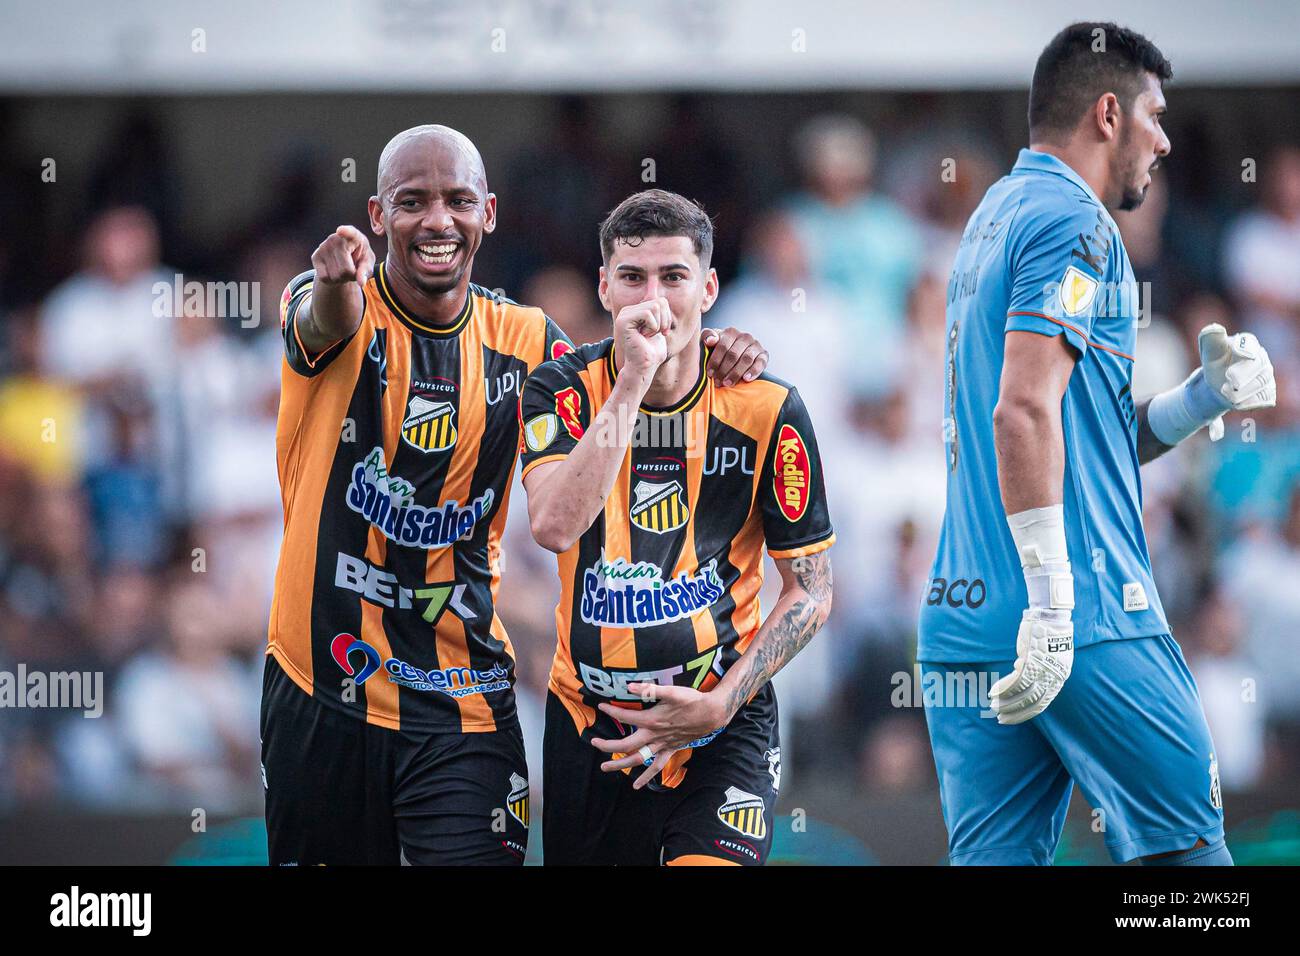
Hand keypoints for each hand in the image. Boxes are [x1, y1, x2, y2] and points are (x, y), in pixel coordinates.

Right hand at [312, 225, 374, 287]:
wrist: (345, 259)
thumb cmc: (360, 259)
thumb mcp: (367, 264)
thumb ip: (365, 272)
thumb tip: (361, 283)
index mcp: (354, 236)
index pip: (350, 233)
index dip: (345, 232)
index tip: (340, 231)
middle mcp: (336, 238)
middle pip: (346, 270)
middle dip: (351, 276)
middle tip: (352, 269)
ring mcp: (324, 246)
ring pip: (335, 276)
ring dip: (341, 279)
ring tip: (344, 270)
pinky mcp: (315, 256)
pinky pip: (324, 278)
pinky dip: (331, 281)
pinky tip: (334, 272)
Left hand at [592, 683, 728, 788]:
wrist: (711, 714)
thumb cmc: (692, 700)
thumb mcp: (672, 691)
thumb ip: (650, 689)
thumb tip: (630, 686)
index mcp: (652, 720)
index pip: (625, 718)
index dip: (612, 712)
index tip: (601, 707)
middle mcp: (654, 736)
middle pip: (626, 745)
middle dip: (608, 745)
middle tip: (594, 742)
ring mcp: (662, 745)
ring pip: (638, 759)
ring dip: (620, 764)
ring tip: (605, 767)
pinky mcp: (670, 750)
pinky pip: (656, 767)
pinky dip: (646, 777)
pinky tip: (637, 785)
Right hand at [614, 298, 670, 382]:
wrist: (644, 367)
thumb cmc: (652, 351)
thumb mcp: (659, 327)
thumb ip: (660, 313)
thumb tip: (662, 299)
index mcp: (635, 310)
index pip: (661, 301)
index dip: (667, 317)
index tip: (662, 332)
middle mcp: (628, 310)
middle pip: (659, 302)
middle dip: (664, 321)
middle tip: (656, 335)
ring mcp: (624, 315)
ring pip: (654, 307)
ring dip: (658, 325)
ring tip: (648, 336)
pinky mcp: (623, 321)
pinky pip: (647, 314)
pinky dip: (652, 327)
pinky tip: (644, 336)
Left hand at [702, 327, 767, 386]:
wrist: (735, 354)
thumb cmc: (718, 349)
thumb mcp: (710, 341)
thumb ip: (707, 336)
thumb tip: (710, 341)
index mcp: (730, 332)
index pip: (723, 346)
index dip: (715, 361)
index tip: (710, 373)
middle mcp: (745, 336)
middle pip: (734, 354)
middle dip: (724, 370)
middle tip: (717, 382)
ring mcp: (756, 345)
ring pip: (746, 359)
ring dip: (736, 373)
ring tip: (728, 383)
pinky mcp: (764, 355)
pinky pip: (760, 363)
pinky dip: (753, 371)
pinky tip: (746, 379)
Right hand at [988, 610, 1073, 724]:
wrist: (1051, 616)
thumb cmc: (1048, 634)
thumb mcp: (1050, 657)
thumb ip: (1040, 670)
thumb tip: (1020, 675)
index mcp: (1059, 678)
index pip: (1042, 704)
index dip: (1025, 713)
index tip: (1011, 718)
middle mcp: (1053, 677)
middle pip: (1032, 702)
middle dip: (1015, 712)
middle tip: (1001, 718)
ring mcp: (1042, 669)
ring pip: (1023, 694)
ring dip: (1007, 702)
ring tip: (994, 706)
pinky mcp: (1031, 660)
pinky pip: (1015, 680)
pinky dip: (1003, 688)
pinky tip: (993, 692)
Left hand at [1196, 323, 1275, 438]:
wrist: (1217, 387)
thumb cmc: (1215, 365)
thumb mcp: (1209, 353)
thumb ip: (1211, 340)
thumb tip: (1214, 328)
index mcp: (1247, 344)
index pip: (1250, 343)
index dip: (1245, 348)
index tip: (1237, 351)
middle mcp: (1261, 358)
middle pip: (1259, 365)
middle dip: (1242, 374)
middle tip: (1228, 380)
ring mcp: (1266, 376)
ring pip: (1260, 384)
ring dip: (1241, 391)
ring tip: (1224, 392)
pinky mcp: (1267, 392)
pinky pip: (1263, 399)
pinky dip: (1248, 402)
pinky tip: (1235, 402)